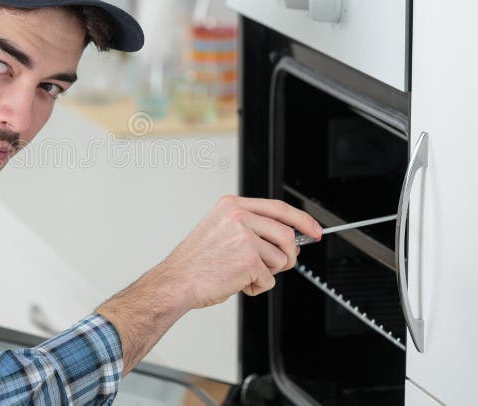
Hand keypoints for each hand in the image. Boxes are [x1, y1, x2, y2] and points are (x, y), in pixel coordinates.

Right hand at [96, 195, 321, 373]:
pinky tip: (236, 281)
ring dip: (266, 273)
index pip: (279, 208)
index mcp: (232, 205)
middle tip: (276, 266)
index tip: (315, 231)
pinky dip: (256, 286)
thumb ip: (251, 227)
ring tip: (242, 273)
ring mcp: (245, 237)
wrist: (177, 281)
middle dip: (288, 256)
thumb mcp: (220, 230)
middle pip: (287, 235)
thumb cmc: (196, 261)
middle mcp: (239, 217)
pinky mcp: (249, 260)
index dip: (302, 220)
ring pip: (280, 259)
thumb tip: (286, 238)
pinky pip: (269, 278)